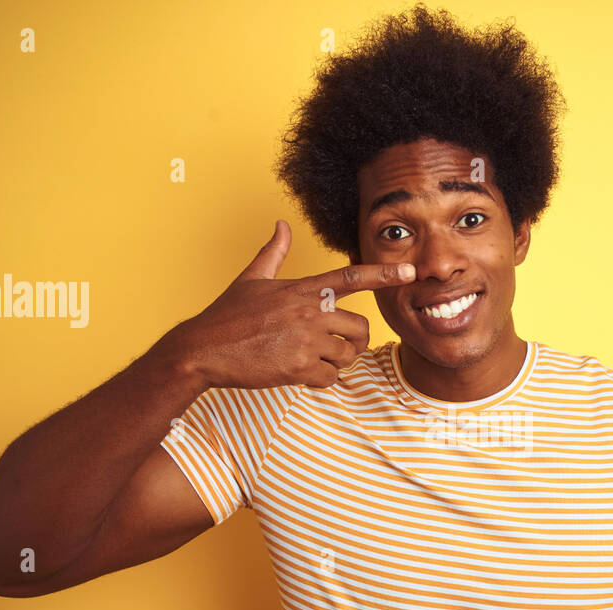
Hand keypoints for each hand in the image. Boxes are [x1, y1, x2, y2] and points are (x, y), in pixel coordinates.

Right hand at [172, 220, 414, 390]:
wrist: (201, 349)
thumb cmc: (226, 316)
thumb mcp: (251, 279)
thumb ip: (273, 253)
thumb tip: (281, 225)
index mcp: (301, 288)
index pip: (351, 276)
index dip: (384, 274)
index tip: (410, 273)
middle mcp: (308, 310)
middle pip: (360, 328)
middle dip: (354, 342)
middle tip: (338, 348)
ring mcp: (304, 339)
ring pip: (347, 356)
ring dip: (335, 363)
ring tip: (310, 360)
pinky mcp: (298, 366)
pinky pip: (330, 378)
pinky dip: (319, 381)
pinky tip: (299, 374)